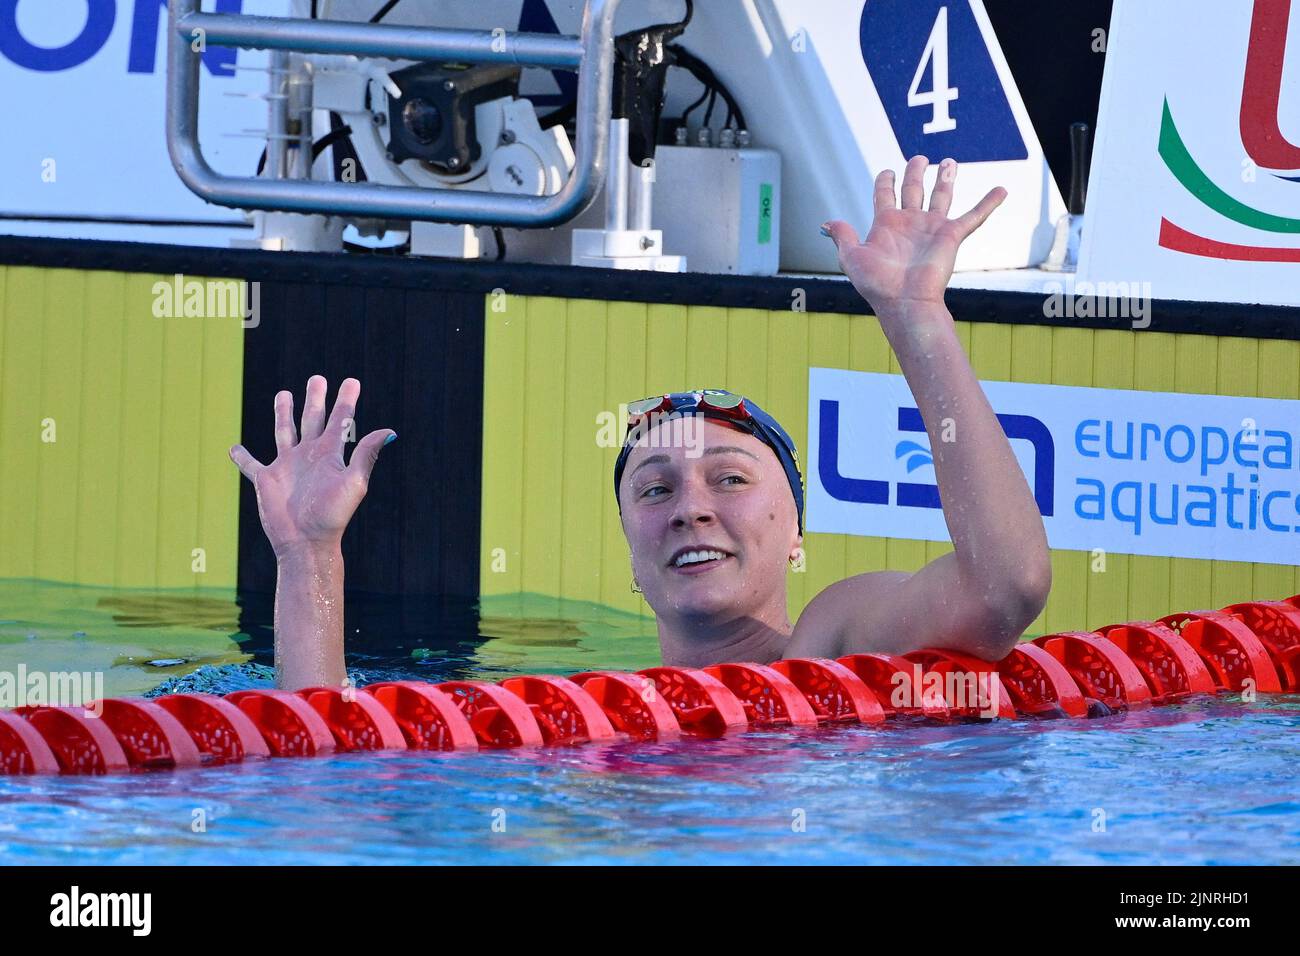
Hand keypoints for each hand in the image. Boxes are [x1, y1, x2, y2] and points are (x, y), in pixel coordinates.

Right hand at [229, 376, 394, 558]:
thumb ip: (366, 455)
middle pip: (312, 419)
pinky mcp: (266, 481)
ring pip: (284, 432)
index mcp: (330, 454)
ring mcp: (287, 466)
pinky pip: (251, 465)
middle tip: (317, 379)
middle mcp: (309, 456)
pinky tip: (234, 448)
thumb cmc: (332, 515)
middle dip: (315, 398)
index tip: (351, 381)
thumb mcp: (354, 482)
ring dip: (283, 413)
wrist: (307, 542)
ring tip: (283, 394)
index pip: (341, 420)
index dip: (346, 400)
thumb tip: (390, 431)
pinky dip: (242, 457)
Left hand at [823, 156, 1005, 315]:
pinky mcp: (951, 236)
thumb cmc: (877, 285)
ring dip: (946, 178)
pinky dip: (989, 202)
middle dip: (915, 173)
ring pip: (941, 196)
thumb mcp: (852, 257)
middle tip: (919, 159)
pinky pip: (974, 216)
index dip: (885, 181)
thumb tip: (826, 223)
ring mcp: (931, 229)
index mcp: (886, 225)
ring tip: (950, 161)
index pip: (885, 196)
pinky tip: (1002, 189)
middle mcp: (910, 224)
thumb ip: (843, 236)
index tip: (886, 172)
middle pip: (913, 190)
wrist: (904, 302)